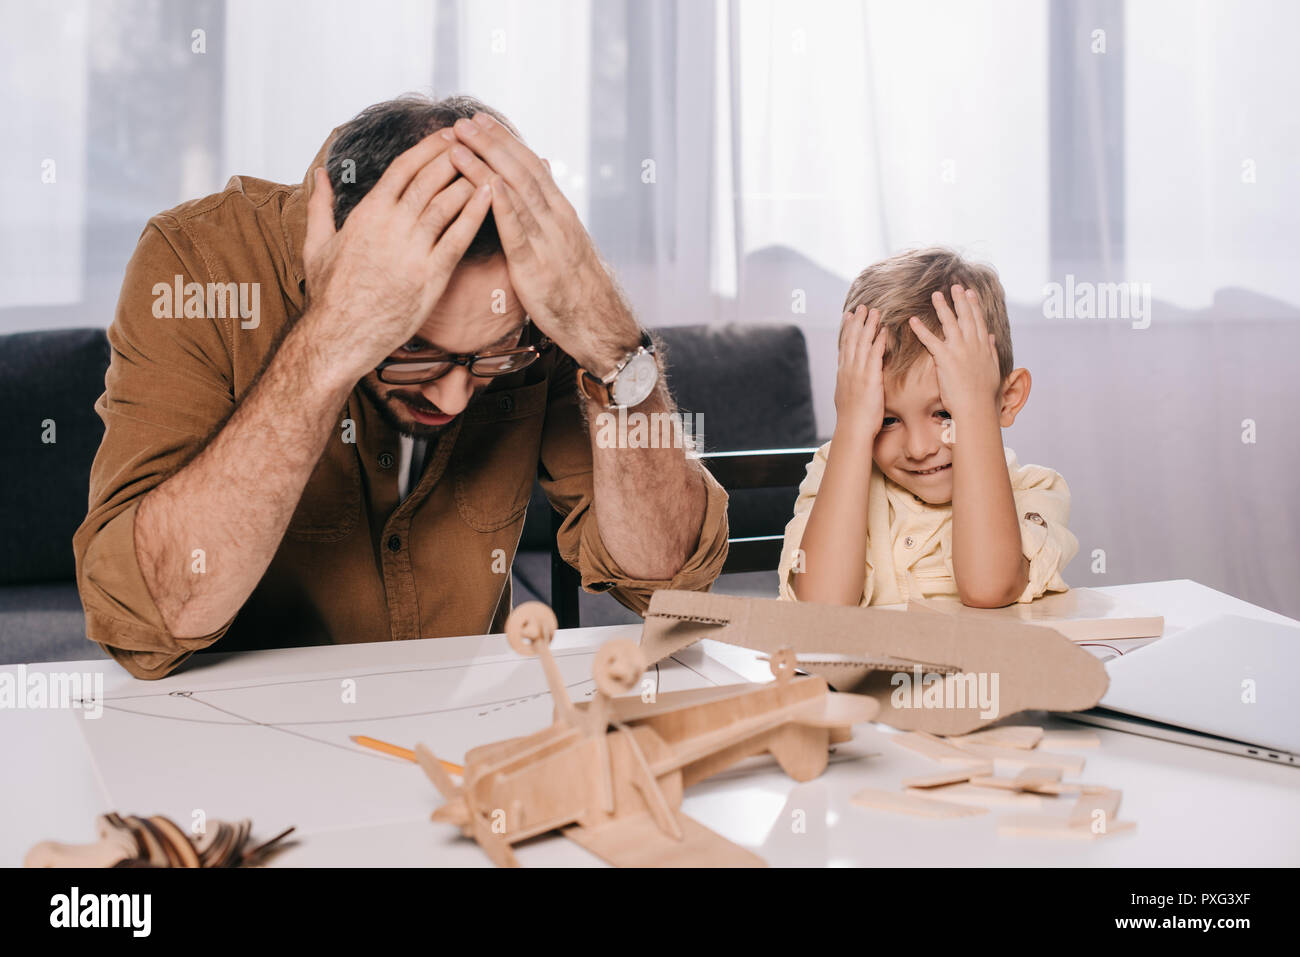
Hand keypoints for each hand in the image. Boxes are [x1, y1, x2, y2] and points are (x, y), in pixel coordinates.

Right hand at [300, 133, 493, 383]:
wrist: (340, 335)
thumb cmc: (329, 294)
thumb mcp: (316, 243)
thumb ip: (320, 205)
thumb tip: (320, 174)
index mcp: (367, 213)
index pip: (403, 168)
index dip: (428, 147)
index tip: (447, 135)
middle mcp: (391, 226)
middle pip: (429, 179)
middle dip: (454, 155)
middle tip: (476, 140)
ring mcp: (413, 250)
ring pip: (447, 203)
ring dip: (469, 179)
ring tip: (489, 163)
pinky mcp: (431, 276)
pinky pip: (459, 237)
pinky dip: (476, 213)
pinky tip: (492, 196)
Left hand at [444, 114, 640, 372]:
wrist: (598, 324)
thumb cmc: (577, 287)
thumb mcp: (565, 243)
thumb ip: (549, 212)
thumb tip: (541, 177)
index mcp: (561, 212)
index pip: (530, 166)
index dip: (504, 141)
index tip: (481, 121)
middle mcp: (556, 219)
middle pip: (520, 170)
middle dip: (490, 143)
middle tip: (463, 121)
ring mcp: (548, 241)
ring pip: (515, 193)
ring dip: (485, 165)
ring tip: (459, 143)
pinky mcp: (536, 267)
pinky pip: (518, 231)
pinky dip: (503, 205)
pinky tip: (487, 185)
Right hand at [834, 306, 887, 439]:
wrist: (853, 429)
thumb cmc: (853, 419)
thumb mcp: (847, 397)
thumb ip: (850, 385)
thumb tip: (851, 382)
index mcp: (843, 373)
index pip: (844, 345)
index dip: (847, 329)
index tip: (849, 315)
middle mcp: (848, 369)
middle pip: (852, 339)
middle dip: (857, 322)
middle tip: (862, 307)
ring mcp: (857, 372)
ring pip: (862, 343)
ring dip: (869, 326)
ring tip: (875, 311)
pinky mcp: (869, 377)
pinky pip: (875, 354)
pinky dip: (879, 341)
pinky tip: (884, 330)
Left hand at [908, 284, 1002, 418]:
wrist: (977, 407)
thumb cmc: (985, 394)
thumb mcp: (994, 370)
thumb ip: (993, 351)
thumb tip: (993, 338)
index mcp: (984, 347)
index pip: (979, 321)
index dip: (974, 305)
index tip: (970, 293)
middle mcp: (973, 344)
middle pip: (966, 317)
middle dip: (960, 300)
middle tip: (955, 286)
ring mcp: (960, 350)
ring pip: (950, 323)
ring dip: (942, 307)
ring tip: (935, 294)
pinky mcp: (946, 359)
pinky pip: (931, 340)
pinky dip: (921, 329)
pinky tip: (913, 320)